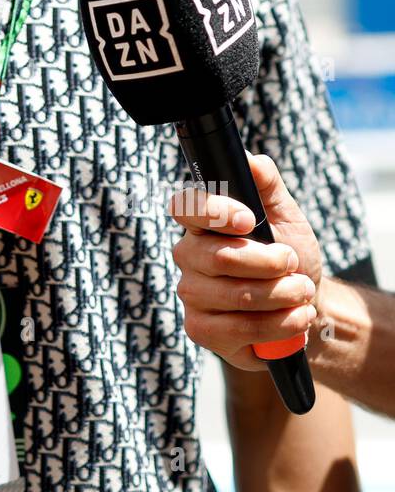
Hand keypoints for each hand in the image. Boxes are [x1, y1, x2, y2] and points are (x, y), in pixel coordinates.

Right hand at [168, 153, 321, 373]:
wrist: (306, 306)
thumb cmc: (290, 255)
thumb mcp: (287, 216)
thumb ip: (267, 185)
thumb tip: (251, 161)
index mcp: (202, 224)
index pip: (186, 208)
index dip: (215, 213)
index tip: (249, 221)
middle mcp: (188, 257)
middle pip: (220, 258)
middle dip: (271, 263)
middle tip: (293, 263)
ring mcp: (191, 296)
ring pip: (237, 296)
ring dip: (283, 295)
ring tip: (302, 292)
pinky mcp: (201, 330)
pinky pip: (240, 329)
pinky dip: (279, 324)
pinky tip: (295, 319)